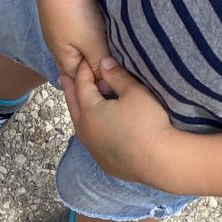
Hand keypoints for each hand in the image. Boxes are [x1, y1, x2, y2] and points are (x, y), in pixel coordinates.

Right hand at [33, 0, 113, 94]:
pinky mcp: (63, 19)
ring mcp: (59, 34)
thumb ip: (100, 65)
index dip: (103, 84)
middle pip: (82, 67)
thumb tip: (106, 86)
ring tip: (113, 47)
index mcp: (65, 62)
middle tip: (121, 66)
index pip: (85, 84)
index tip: (123, 80)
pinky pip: (78, 36)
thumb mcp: (93, 43)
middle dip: (98, 69)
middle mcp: (59, 51)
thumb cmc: (75, 12)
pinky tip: (100, 30)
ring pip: (81, 50)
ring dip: (95, 51)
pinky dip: (89, 37)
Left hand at [59, 59, 179, 187]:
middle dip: (69, 89)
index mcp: (89, 111)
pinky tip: (92, 128)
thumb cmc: (147, 123)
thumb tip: (104, 63)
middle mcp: (85, 131)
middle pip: (73, 105)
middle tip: (63, 78)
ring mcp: (92, 148)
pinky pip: (90, 140)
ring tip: (75, 102)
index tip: (83, 60)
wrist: (158, 160)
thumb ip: (117, 76)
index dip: (83, 71)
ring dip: (76, 110)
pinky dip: (87, 129)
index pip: (82, 85)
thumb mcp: (134, 93)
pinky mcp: (102, 161)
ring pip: (79, 124)